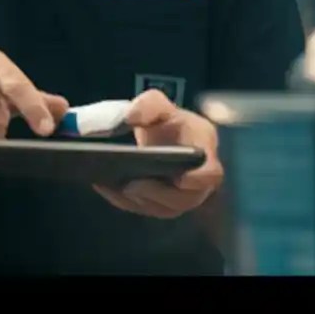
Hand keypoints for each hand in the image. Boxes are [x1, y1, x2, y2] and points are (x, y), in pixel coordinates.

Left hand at [94, 89, 223, 218]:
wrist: (159, 136)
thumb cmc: (166, 121)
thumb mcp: (158, 104)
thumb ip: (148, 104)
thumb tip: (131, 117)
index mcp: (205, 153)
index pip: (210, 173)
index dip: (198, 179)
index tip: (180, 179)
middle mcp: (198, 182)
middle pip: (184, 199)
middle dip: (157, 194)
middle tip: (129, 185)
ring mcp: (181, 197)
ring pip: (163, 208)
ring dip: (138, 200)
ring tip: (112, 186)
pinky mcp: (161, 206)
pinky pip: (144, 208)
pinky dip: (123, 200)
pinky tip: (104, 186)